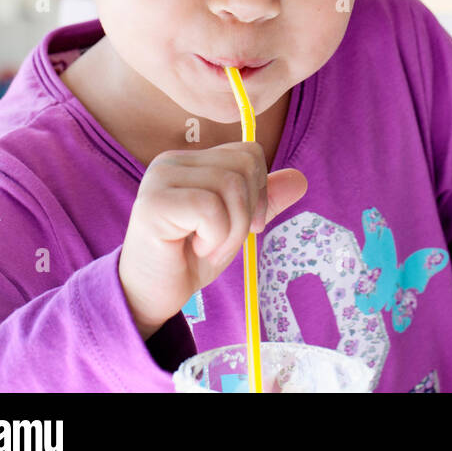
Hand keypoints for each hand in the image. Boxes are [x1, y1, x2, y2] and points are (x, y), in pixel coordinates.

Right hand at [118, 142, 306, 339]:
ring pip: (231, 186)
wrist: (151, 296)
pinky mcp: (153, 203)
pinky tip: (193, 248)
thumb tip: (300, 180)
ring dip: (230, 231)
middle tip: (220, 241)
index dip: (259, 191)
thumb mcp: (235, 227)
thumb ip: (263, 201)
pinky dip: (214, 237)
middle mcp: (172, 161)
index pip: (248, 153)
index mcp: (190, 160)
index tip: (242, 225)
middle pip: (245, 167)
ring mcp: (159, 179)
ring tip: (206, 247)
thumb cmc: (189, 259)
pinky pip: (211, 209)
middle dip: (246, 214)